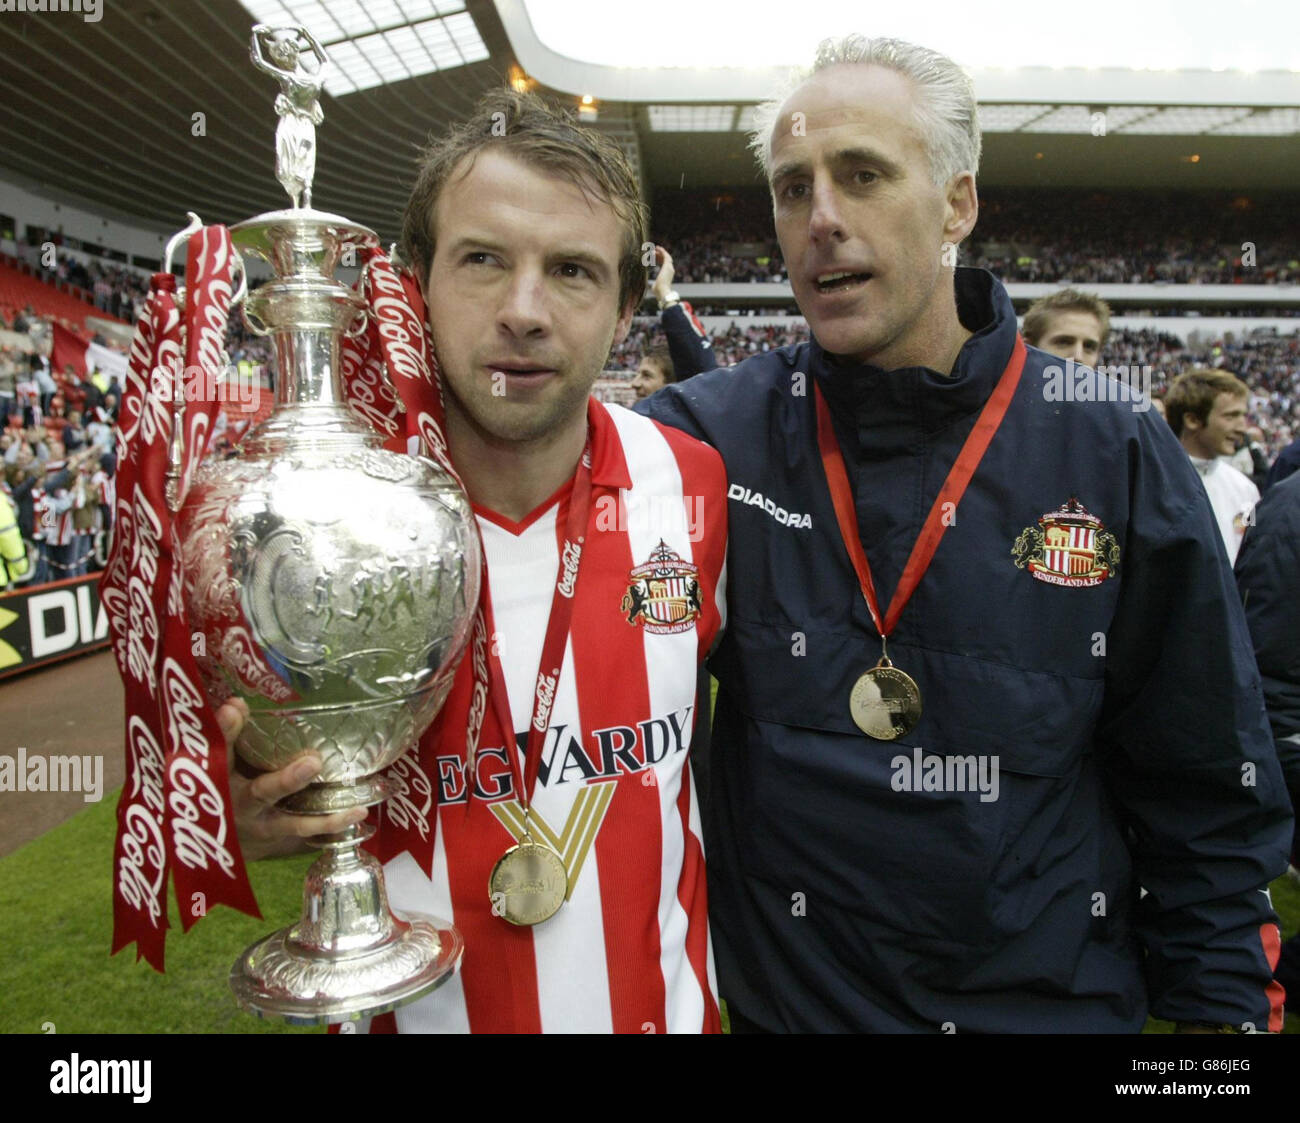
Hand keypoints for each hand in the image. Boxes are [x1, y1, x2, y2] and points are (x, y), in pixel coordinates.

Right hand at [218, 697, 367, 860]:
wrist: (219, 841)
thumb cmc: (222, 790)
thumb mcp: (220, 764)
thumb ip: (230, 736)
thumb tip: (237, 703)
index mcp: (222, 778)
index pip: (221, 752)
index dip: (227, 732)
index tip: (234, 708)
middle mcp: (242, 806)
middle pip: (262, 793)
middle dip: (287, 780)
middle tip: (313, 762)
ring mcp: (264, 828)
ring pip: (295, 824)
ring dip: (325, 818)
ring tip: (357, 808)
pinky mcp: (281, 842)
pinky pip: (310, 838)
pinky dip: (333, 831)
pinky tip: (358, 818)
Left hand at [652, 245, 675, 305]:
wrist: (662, 292)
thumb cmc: (658, 291)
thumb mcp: (654, 286)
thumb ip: (653, 283)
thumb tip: (649, 284)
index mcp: (667, 275)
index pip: (664, 265)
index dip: (659, 260)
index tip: (654, 258)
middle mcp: (670, 270)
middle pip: (665, 260)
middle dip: (660, 255)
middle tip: (653, 252)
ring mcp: (670, 268)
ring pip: (666, 257)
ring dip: (661, 252)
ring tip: (656, 248)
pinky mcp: (668, 265)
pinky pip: (666, 256)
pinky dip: (662, 251)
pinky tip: (658, 248)